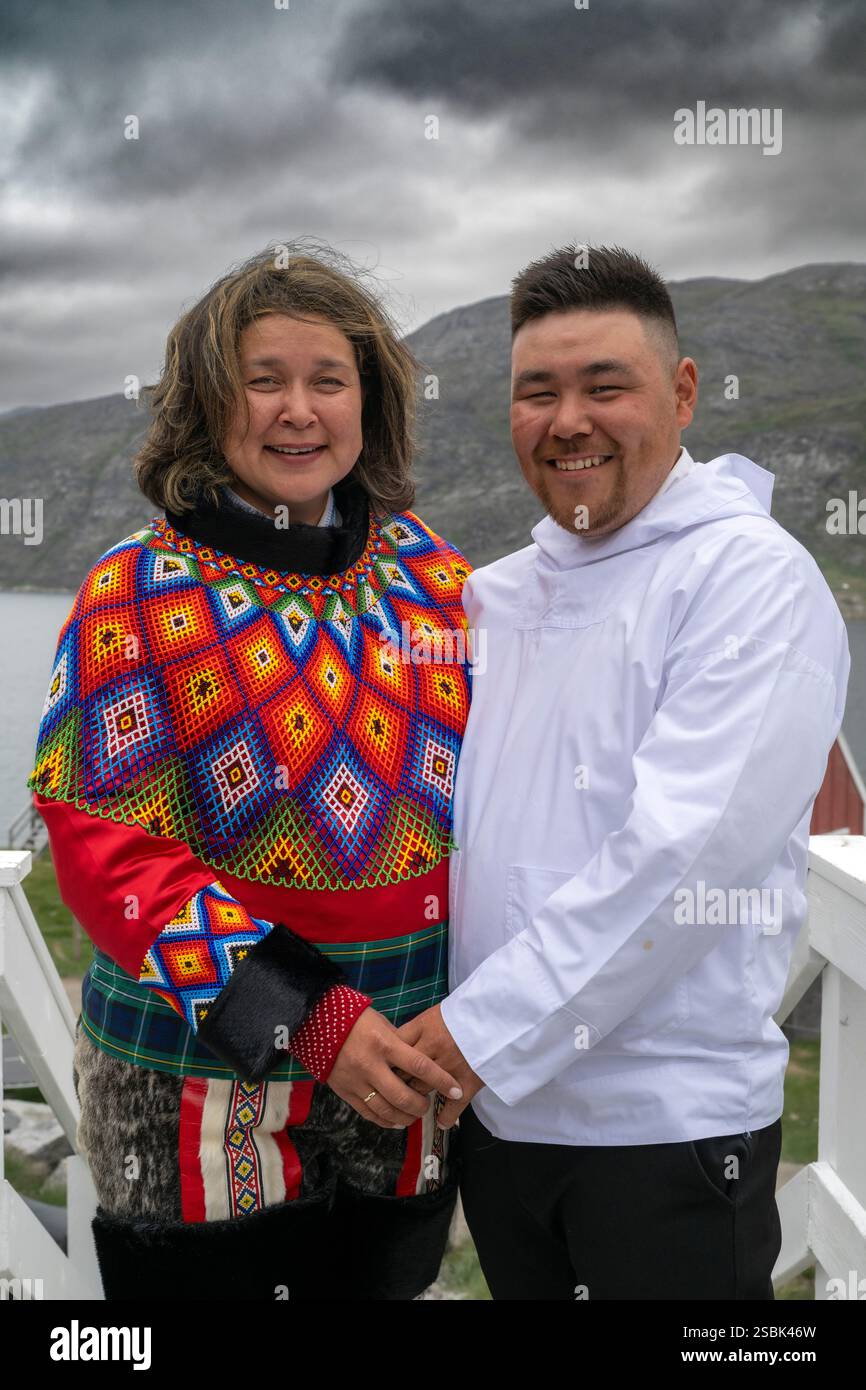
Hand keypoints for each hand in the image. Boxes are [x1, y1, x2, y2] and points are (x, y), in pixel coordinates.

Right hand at [327, 1006, 464, 1128]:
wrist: (317, 1023)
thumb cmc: (355, 1019)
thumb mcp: (382, 1024)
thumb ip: (400, 1044)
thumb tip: (419, 1063)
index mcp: (384, 1044)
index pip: (420, 1066)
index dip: (441, 1080)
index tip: (456, 1089)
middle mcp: (370, 1065)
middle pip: (404, 1096)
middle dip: (422, 1105)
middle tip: (429, 1104)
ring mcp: (356, 1081)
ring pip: (386, 1110)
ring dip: (405, 1117)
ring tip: (414, 1115)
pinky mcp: (344, 1091)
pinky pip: (368, 1113)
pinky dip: (385, 1120)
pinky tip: (396, 1121)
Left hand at [395, 1005, 483, 1127]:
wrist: (503, 1014)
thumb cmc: (468, 1011)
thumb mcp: (438, 1012)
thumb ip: (419, 1029)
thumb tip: (398, 1045)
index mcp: (425, 1026)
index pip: (395, 1046)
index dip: (387, 1057)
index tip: (385, 1065)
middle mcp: (434, 1047)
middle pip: (404, 1070)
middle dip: (397, 1079)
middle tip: (394, 1086)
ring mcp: (451, 1066)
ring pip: (421, 1088)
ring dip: (414, 1096)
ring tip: (412, 1101)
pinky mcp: (469, 1081)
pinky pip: (452, 1106)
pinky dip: (445, 1117)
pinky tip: (440, 1121)